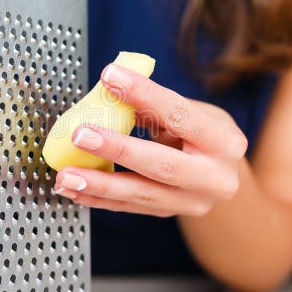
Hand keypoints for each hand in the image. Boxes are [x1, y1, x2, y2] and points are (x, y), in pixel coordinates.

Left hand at [52, 64, 247, 216]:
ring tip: (67, 175)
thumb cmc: (202, 135)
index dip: (143, 94)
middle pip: (161, 164)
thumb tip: (112, 90)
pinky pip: (128, 208)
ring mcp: (192, 202)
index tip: (110, 76)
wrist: (222, 177)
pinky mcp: (169, 214)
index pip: (180, 114)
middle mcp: (215, 178)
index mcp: (224, 141)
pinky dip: (97, 198)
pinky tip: (73, 190)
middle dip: (117, 149)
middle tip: (81, 135)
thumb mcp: (192, 113)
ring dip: (99, 184)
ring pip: (141, 193)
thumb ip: (157, 106)